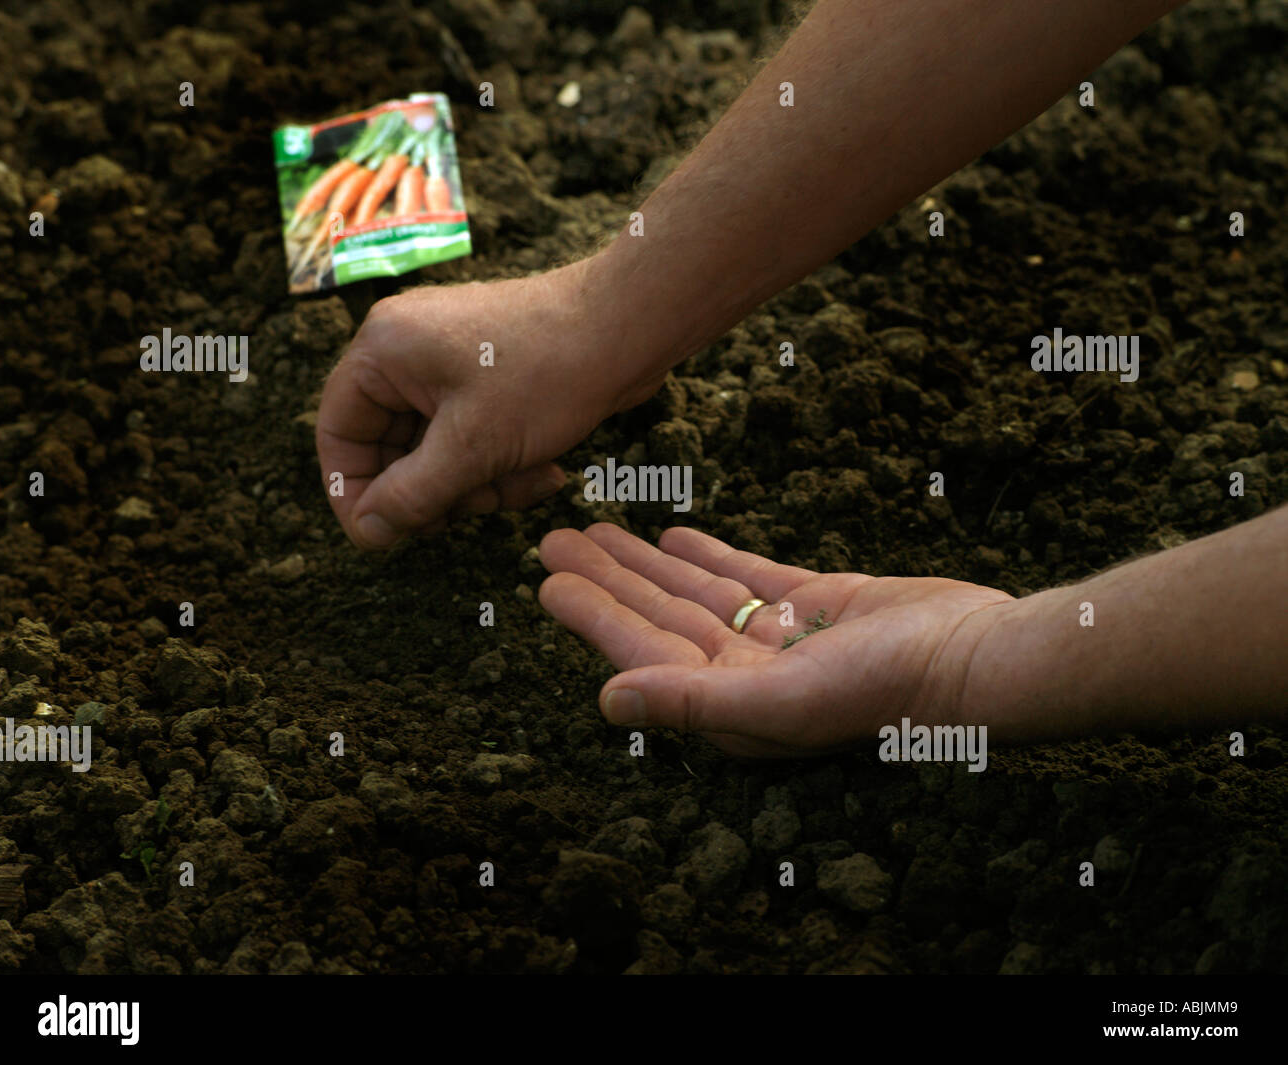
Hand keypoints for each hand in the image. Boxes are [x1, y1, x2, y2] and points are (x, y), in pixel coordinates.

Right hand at [316, 259, 651, 547]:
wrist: (629, 328)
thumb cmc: (548, 374)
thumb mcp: (471, 449)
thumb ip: (411, 496)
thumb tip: (368, 532)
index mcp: (383, 351)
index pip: (338, 433)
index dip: (355, 492)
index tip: (384, 536)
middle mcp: (407, 348)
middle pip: (390, 447)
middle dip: (434, 489)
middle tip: (471, 511)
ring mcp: (449, 359)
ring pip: (437, 449)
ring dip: (476, 483)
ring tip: (523, 482)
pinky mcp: (488, 374)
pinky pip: (473, 435)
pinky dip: (501, 462)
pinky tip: (546, 472)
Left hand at [538, 523, 1013, 757]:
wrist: (976, 654)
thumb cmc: (885, 688)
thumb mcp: (781, 699)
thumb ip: (692, 701)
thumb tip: (607, 701)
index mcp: (731, 707)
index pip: (643, 654)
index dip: (594, 616)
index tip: (548, 579)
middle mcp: (747, 676)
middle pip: (659, 619)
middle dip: (607, 579)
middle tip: (554, 539)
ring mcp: (781, 638)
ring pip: (695, 594)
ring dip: (646, 563)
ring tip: (599, 529)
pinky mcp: (816, 603)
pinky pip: (747, 576)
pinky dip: (708, 556)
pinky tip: (672, 534)